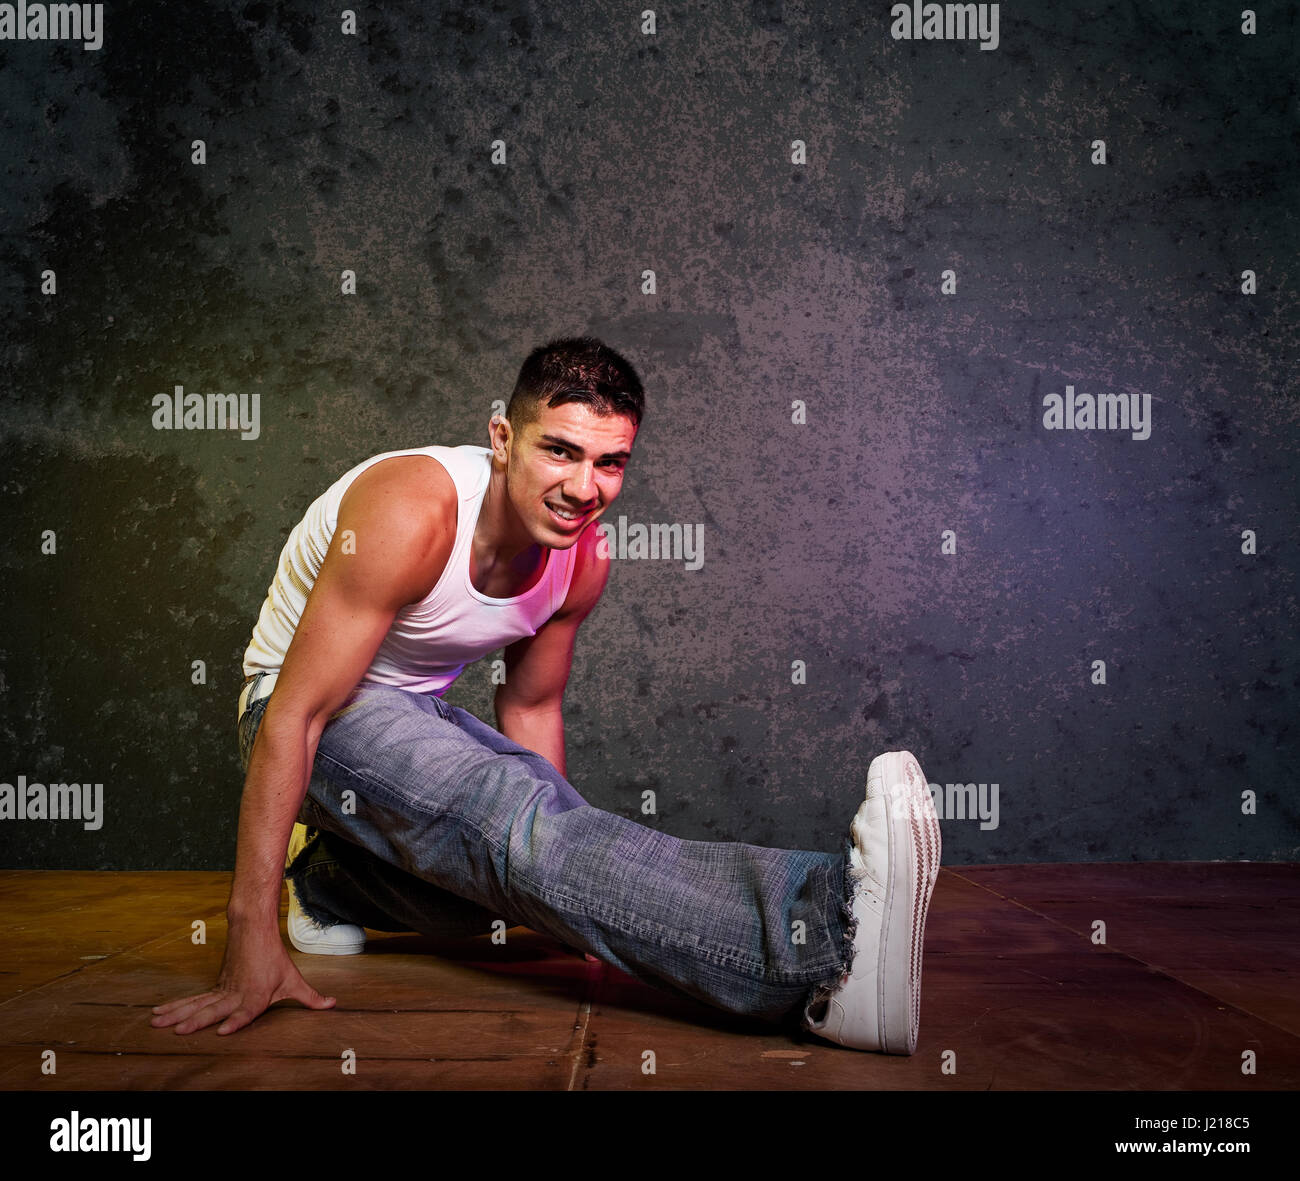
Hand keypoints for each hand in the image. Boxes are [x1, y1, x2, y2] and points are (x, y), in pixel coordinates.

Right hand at [150, 922, 335, 1035]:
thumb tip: (333, 1004)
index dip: (235, 1022)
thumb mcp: (294, 980)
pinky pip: (192, 999)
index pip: (245, 1012)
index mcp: (255, 996)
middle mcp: (235, 994)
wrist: (253, 929)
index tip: (222, 1031)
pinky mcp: (214, 986)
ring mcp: (222, 990)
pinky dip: (174, 1006)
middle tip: (180, 1031)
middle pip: (214, 1009)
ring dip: (177, 1014)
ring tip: (157, 1023)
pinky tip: (158, 1014)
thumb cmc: (274, 958)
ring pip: (197, 1003)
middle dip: (197, 1021)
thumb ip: (311, 997)